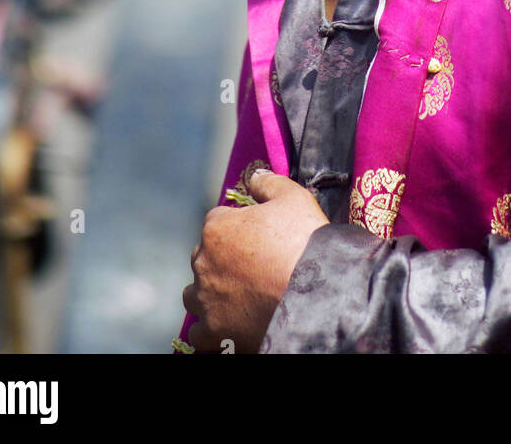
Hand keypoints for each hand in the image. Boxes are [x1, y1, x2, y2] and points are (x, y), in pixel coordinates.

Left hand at [182, 169, 328, 352]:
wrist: (317, 296)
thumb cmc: (304, 241)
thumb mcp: (293, 198)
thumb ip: (269, 183)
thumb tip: (255, 176)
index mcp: (217, 228)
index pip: (217, 220)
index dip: (238, 226)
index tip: (257, 236)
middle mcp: (204, 263)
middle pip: (203, 257)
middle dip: (221, 259)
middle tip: (251, 267)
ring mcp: (206, 301)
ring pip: (193, 296)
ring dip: (208, 294)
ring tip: (236, 297)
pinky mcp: (214, 333)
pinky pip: (200, 334)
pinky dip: (210, 330)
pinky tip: (228, 325)